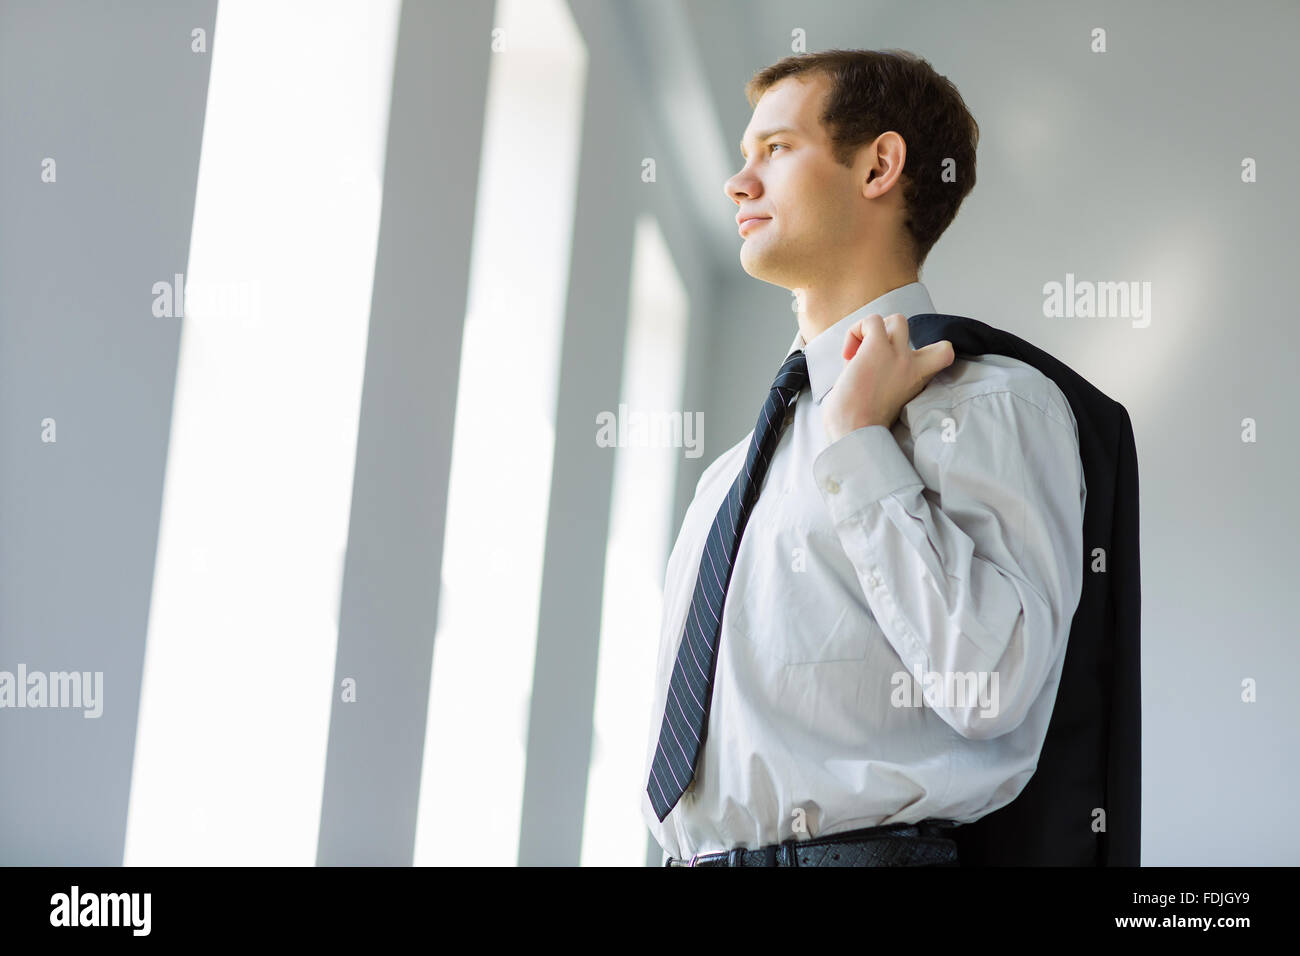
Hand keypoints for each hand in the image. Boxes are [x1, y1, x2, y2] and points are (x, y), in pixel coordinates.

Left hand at [821, 312, 954, 443]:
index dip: (925, 350)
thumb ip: (887, 377)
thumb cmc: (859, 425)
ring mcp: (898, 355)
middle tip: (877, 360)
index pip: (943, 354)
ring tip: (858, 354)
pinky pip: (872, 321)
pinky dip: (857, 330)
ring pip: (898, 320)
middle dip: (901, 341)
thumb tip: (860, 362)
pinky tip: (848, 355)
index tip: (899, 365)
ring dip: (877, 332)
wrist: (853, 433)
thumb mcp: (886, 400)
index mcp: (917, 380)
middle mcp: (913, 366)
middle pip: (920, 331)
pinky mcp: (877, 348)